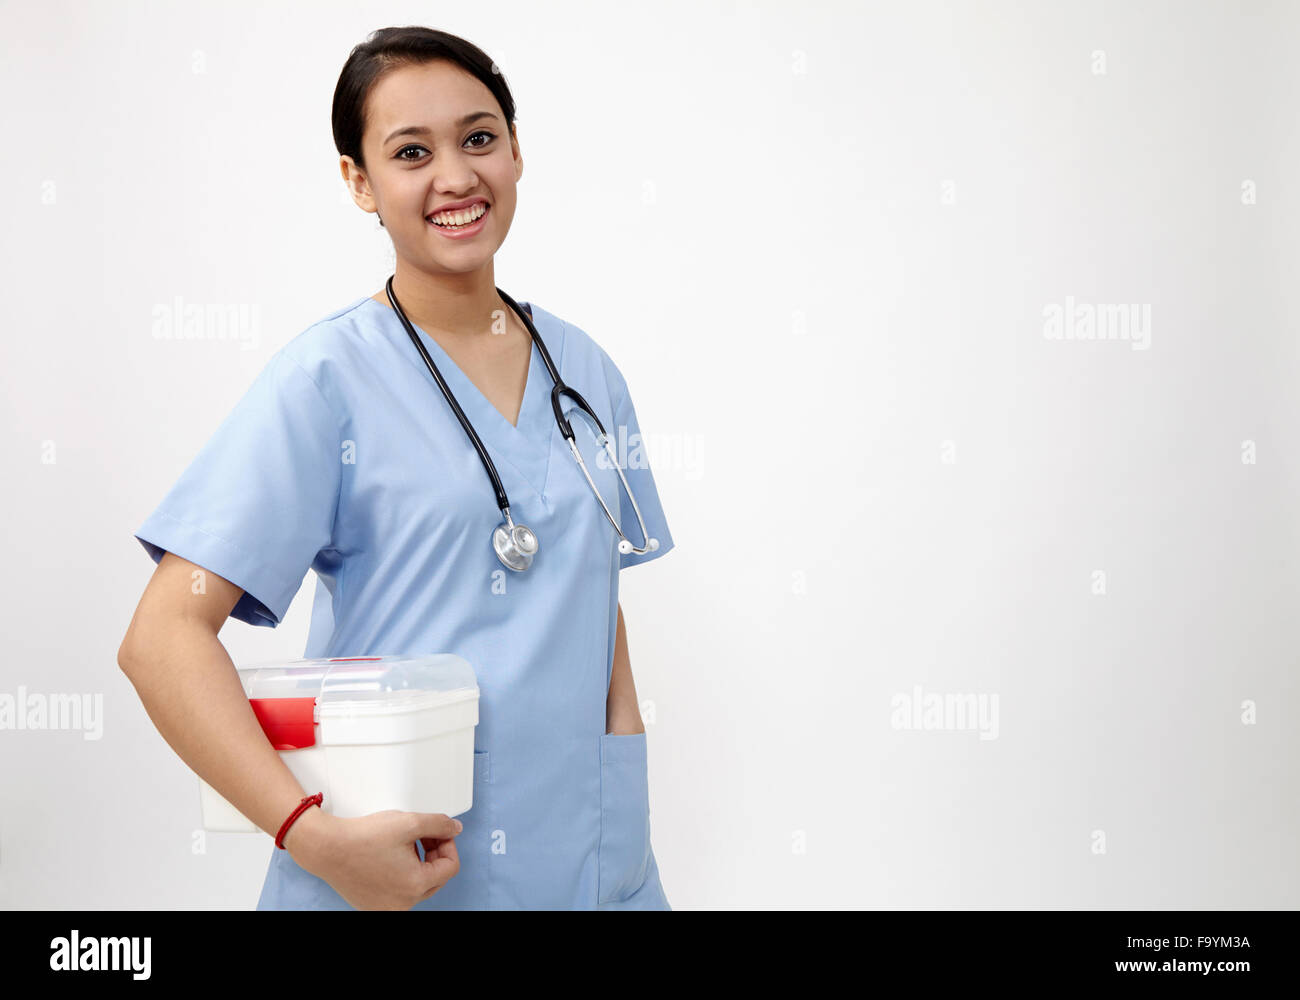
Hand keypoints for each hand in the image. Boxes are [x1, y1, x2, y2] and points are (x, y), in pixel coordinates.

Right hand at [285, 807, 461, 909]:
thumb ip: (439, 824)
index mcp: (416, 886)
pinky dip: (400, 873)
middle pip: (436, 877)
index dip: (448, 844)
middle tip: (422, 835)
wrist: (326, 847)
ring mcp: (386, 907)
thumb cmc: (362, 837)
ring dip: (418, 863)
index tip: (437, 831)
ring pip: (417, 884)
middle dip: (434, 853)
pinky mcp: (372, 905)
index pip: (451, 866)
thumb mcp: (409, 822)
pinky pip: (398, 891)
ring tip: (402, 843)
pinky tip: (388, 856)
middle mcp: (403, 904)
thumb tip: (455, 829)